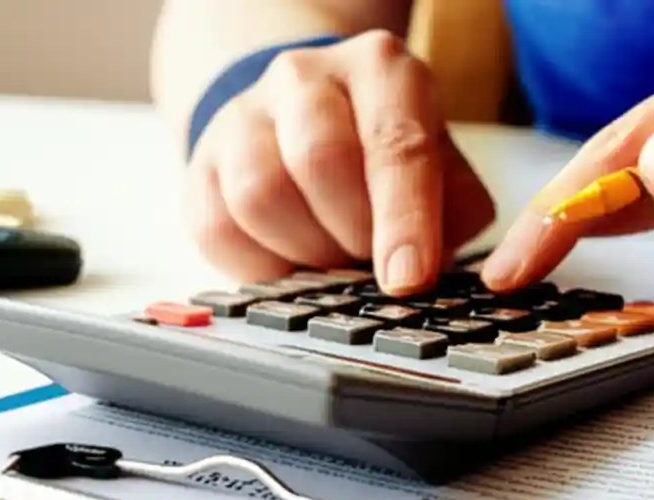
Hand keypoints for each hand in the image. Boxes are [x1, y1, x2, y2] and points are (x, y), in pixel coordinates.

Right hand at [185, 30, 495, 294]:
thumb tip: (435, 264)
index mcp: (380, 69)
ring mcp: (243, 115)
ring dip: (306, 252)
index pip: (394, 144)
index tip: (408, 277)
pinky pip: (216, 229)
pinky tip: (292, 262)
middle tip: (372, 263)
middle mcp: (305, 76)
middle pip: (319, 161)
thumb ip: (453, 209)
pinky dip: (260, 266)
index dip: (403, 219)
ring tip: (334, 259)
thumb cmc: (385, 151)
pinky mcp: (200, 163)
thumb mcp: (440, 166)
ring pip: (259, 195)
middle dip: (353, 234)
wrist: (301, 116)